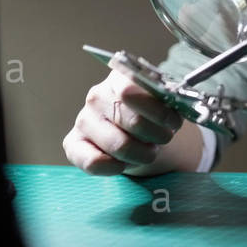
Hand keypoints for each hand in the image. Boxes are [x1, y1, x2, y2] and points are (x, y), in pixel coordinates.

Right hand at [63, 69, 184, 175]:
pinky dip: (115, 167)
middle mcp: (97, 96)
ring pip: (119, 145)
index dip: (157, 112)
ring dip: (142, 154)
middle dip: (156, 136)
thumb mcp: (164, 103)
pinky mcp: (73, 144)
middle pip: (131, 122)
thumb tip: (173, 108)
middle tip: (163, 139)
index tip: (172, 123)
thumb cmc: (152, 114)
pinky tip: (124, 163)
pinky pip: (93, 162)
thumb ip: (168, 102)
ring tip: (149, 151)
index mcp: (120, 79)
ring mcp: (83, 120)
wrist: (136, 131)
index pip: (131, 92)